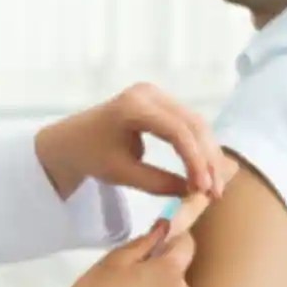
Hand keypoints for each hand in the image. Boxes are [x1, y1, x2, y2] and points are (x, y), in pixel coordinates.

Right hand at [14, 220, 198, 286]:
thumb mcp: (116, 259)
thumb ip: (146, 241)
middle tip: (128, 269)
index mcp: (171, 270)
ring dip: (158, 286)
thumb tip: (165, 227)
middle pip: (178, 269)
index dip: (172, 236)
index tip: (153, 238)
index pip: (186, 244)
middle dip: (160, 264)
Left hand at [35, 82, 238, 198]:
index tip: (203, 189)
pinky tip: (206, 171)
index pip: (177, 131)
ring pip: (196, 124)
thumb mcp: (121, 173)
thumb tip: (194, 194)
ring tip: (214, 186)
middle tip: (215, 192)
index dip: (195, 160)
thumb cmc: (90, 155)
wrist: (70, 141)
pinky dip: (199, 148)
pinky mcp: (161, 103)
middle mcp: (149, 93)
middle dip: (208, 159)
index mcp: (133, 105)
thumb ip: (158, 183)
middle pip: (193, 124)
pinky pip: (188, 124)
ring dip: (208, 155)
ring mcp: (156, 94)